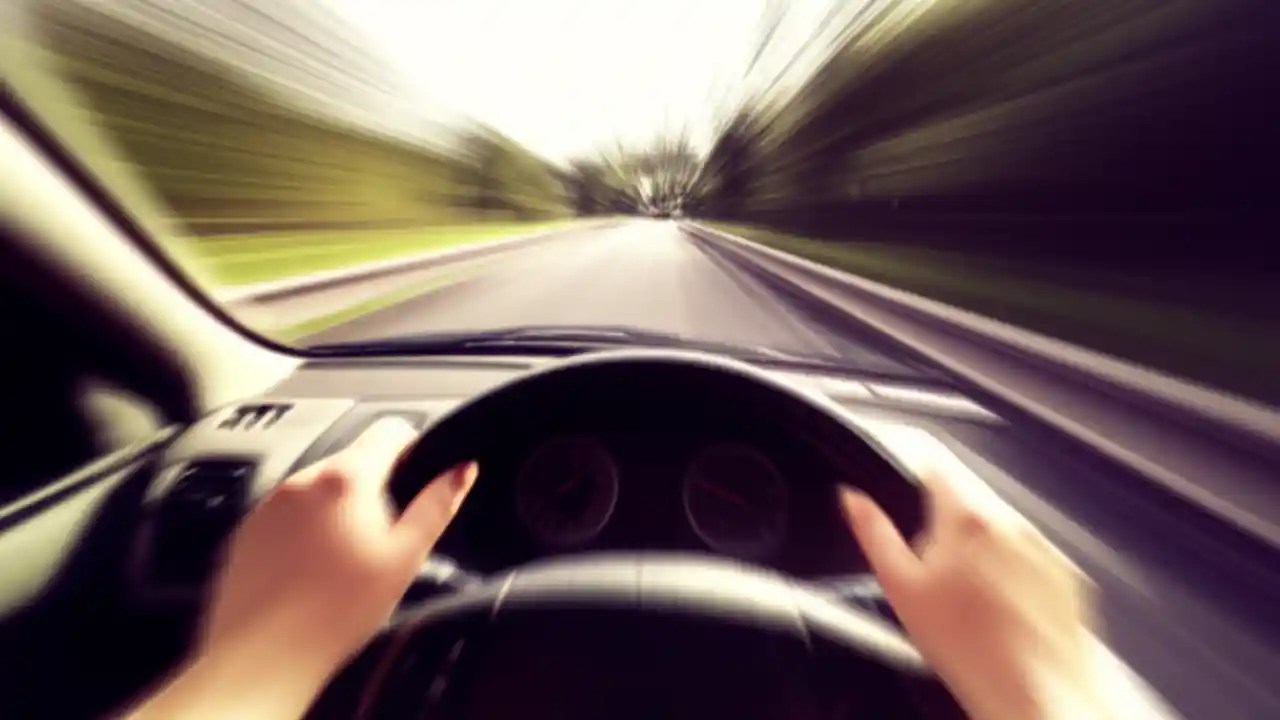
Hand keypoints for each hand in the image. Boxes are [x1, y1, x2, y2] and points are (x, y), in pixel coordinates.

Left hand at [130, 418, 476, 719]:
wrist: (264, 656)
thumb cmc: (335, 612)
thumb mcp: (404, 558)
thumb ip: (436, 506)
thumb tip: (461, 470)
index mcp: (346, 480)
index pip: (390, 430)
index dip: (413, 451)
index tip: (417, 481)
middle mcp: (301, 481)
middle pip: (353, 463)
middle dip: (374, 492)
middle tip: (382, 543)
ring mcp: (268, 505)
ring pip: (318, 492)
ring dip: (337, 513)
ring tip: (344, 564)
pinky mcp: (248, 531)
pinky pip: (287, 517)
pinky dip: (304, 535)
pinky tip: (312, 574)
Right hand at [840, 466, 1104, 719]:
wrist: (1032, 693)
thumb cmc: (965, 647)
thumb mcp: (901, 587)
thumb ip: (874, 533)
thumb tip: (852, 498)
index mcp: (965, 520)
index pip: (938, 476)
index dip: (920, 488)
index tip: (916, 507)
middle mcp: (1010, 526)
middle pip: (969, 514)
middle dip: (952, 538)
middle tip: (939, 584)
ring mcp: (1043, 552)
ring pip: (1001, 541)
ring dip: (986, 560)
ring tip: (975, 610)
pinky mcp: (1066, 580)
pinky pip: (1033, 567)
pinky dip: (1019, 583)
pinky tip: (1005, 619)